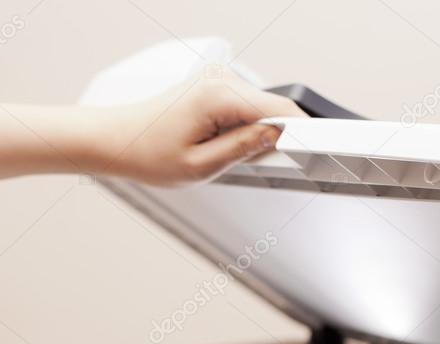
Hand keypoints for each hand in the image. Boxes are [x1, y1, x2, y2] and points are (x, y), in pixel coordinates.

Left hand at [97, 72, 306, 184]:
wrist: (118, 140)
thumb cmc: (148, 154)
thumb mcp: (199, 166)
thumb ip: (243, 149)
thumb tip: (278, 135)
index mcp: (219, 96)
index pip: (281, 110)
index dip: (304, 133)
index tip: (322, 153)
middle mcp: (222, 80)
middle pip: (275, 109)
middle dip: (276, 139)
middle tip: (255, 167)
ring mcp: (220, 80)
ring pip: (262, 110)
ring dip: (256, 136)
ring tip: (221, 156)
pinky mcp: (217, 87)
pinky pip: (247, 109)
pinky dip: (244, 130)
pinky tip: (220, 146)